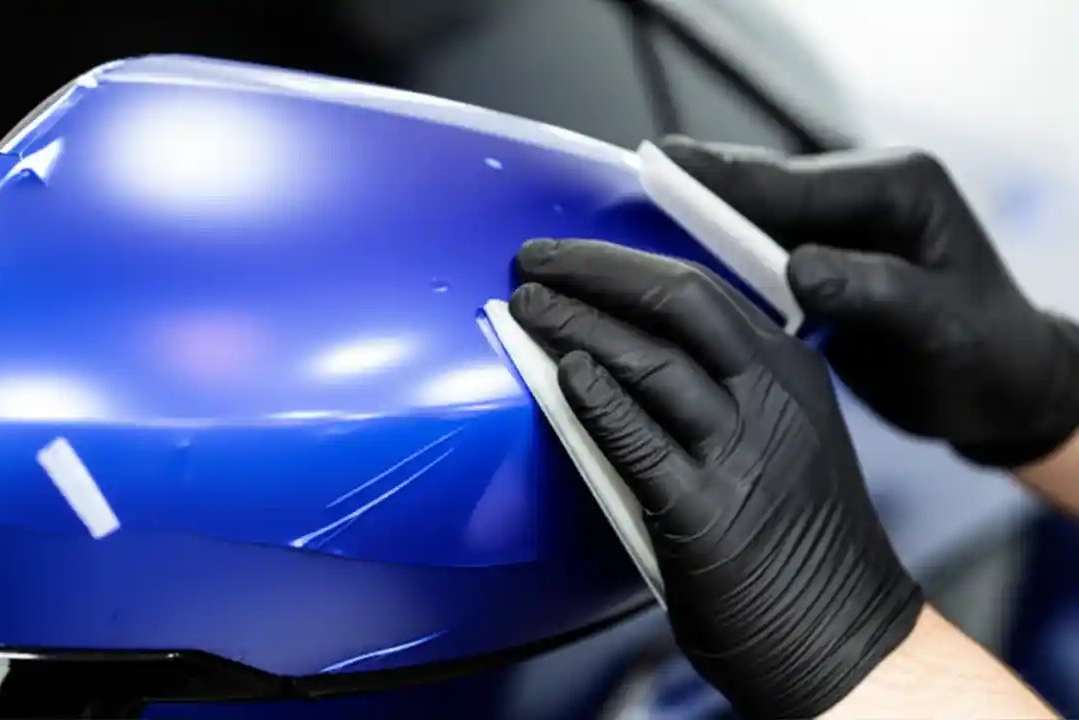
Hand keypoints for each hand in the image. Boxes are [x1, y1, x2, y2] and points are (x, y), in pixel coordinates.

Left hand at [511, 239, 922, 717]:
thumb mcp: (784, 438)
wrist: (847, 638)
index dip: (622, 262)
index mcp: (788, 371)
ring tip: (525, 306)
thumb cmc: (799, 540)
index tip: (568, 254)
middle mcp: (772, 398)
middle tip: (532, 259)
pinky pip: (641, 441)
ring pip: (654, 361)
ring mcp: (744, 453)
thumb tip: (617, 351)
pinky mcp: (709, 513)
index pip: (698, 288)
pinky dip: (599, 402)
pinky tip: (564, 375)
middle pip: (678, 301)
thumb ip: (723, 390)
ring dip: (578, 324)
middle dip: (596, 270)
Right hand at [662, 137, 1078, 468]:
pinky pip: (756, 252)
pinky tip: (672, 271)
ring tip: (631, 231)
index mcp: (896, 188)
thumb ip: (870, 290)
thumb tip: (798, 269)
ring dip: (698, 228)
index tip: (661, 167)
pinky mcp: (819, 258)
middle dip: (695, 196)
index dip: (721, 178)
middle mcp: (861, 193)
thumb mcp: (936, 325)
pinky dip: (717, 260)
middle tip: (625, 193)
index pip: (791, 181)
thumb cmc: (984, 355)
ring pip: (750, 219)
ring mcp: (837, 225)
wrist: (1001, 387)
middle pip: (760, 190)